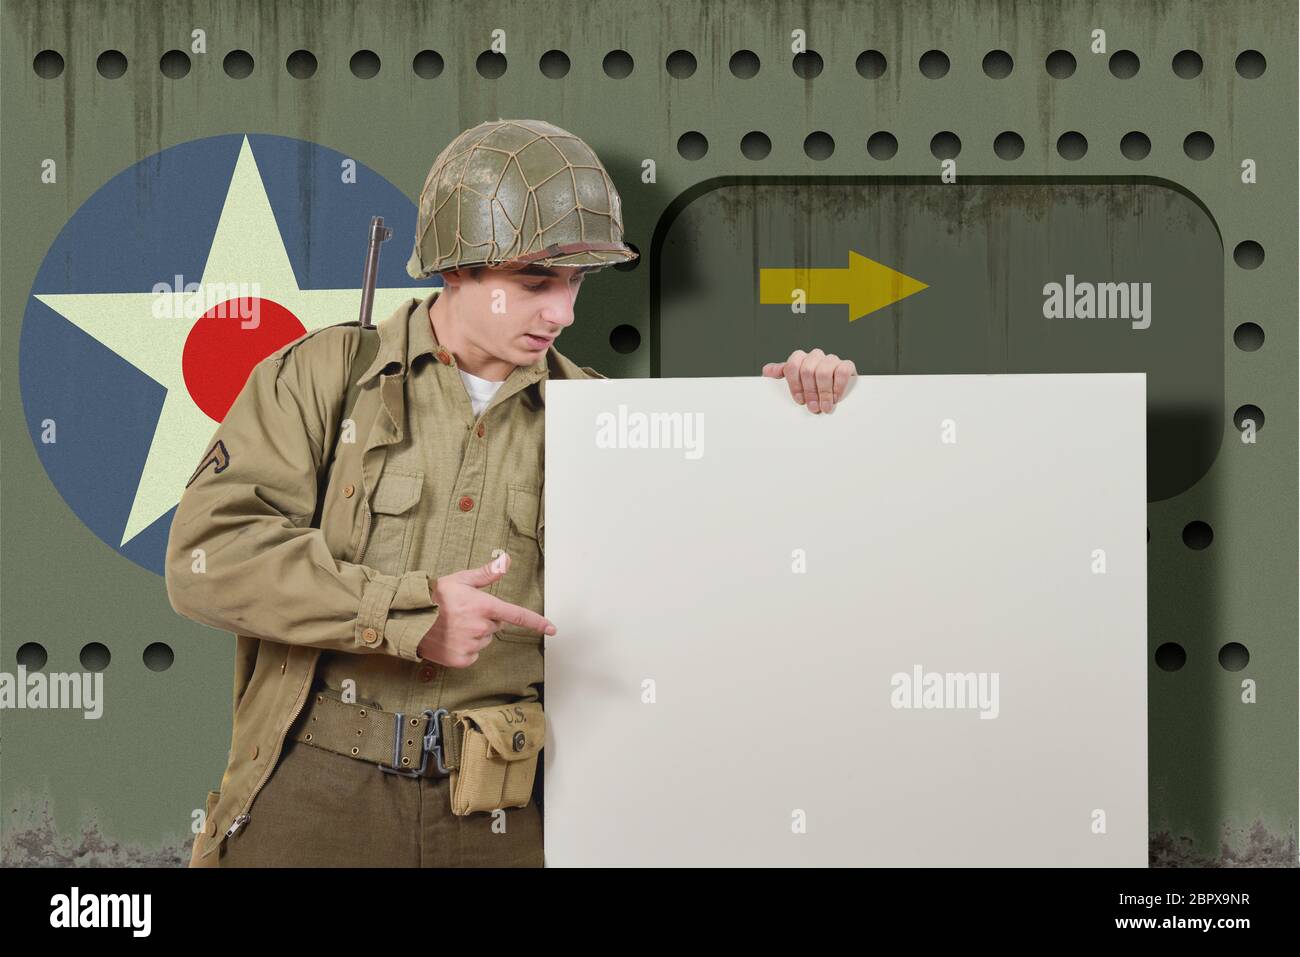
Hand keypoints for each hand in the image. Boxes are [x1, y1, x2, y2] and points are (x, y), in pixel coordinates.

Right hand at [415, 553, 555, 667]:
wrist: (407, 618)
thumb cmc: (434, 596)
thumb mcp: (460, 580)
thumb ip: (486, 574)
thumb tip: (506, 561)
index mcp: (483, 606)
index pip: (517, 615)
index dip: (537, 622)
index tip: (553, 629)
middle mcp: (480, 627)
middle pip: (496, 626)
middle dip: (485, 620)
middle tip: (463, 613)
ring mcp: (471, 645)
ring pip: (484, 640)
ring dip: (474, 634)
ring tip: (453, 625)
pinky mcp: (461, 659)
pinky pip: (473, 655)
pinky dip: (465, 649)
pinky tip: (450, 638)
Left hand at [762, 348, 856, 412]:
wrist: (834, 391)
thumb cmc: (810, 388)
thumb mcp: (794, 382)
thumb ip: (781, 375)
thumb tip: (766, 371)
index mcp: (800, 358)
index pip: (793, 365)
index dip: (795, 384)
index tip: (799, 400)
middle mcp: (815, 356)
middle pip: (808, 369)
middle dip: (810, 392)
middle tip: (813, 408)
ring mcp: (831, 360)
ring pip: (824, 370)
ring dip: (824, 392)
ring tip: (825, 407)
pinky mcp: (846, 365)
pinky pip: (842, 371)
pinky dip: (838, 386)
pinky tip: (836, 398)